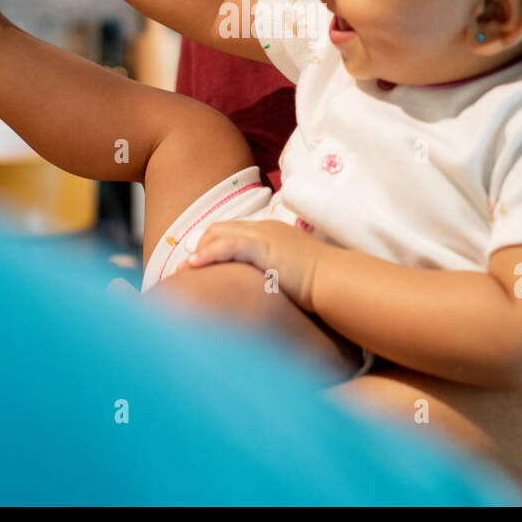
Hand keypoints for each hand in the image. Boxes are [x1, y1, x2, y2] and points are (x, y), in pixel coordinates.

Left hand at [187, 219, 324, 308]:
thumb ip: (275, 276)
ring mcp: (263, 235)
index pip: (234, 231)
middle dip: (202, 247)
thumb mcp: (292, 274)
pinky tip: (193, 266)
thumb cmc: (320, 284)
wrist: (336, 280)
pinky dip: (207, 254)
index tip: (200, 264)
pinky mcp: (262, 246)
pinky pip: (226, 245)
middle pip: (221, 229)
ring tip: (185, 270)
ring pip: (219, 234)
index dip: (213, 246)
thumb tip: (264, 292)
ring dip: (199, 251)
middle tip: (188, 268)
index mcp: (272, 233)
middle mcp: (265, 228)